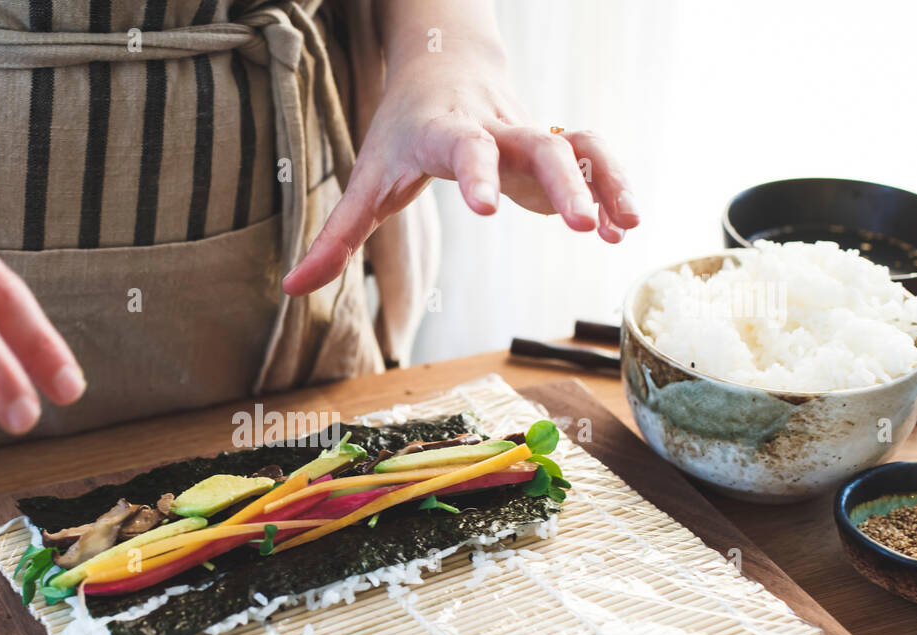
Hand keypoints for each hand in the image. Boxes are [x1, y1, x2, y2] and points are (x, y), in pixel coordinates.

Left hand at [283, 35, 639, 296]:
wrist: (444, 62)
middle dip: (563, 182)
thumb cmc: (400, 131)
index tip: (488, 210)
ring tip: (624, 225)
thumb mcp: (365, 181)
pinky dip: (610, 186)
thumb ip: (334, 238)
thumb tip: (292, 289)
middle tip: (578, 225)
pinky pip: (591, 155)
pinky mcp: (550, 146)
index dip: (477, 173)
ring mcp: (528, 134)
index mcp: (445, 133)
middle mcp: (495, 128)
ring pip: (578, 144)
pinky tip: (618, 227)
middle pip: (537, 145)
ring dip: (605, 181)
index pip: (463, 148)